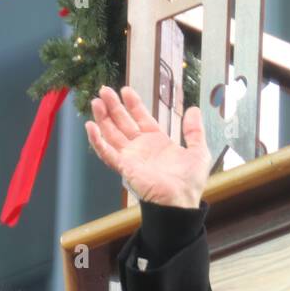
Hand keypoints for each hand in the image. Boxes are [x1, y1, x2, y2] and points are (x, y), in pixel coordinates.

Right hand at [85, 86, 209, 209]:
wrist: (180, 200)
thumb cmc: (189, 181)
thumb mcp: (198, 151)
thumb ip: (194, 131)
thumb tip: (194, 109)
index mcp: (157, 141)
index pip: (141, 117)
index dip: (133, 104)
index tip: (125, 90)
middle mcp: (141, 147)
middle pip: (122, 122)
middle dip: (113, 106)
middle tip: (104, 90)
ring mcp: (131, 157)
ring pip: (111, 134)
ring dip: (103, 118)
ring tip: (96, 102)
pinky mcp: (124, 167)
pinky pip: (107, 153)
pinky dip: (97, 141)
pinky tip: (90, 127)